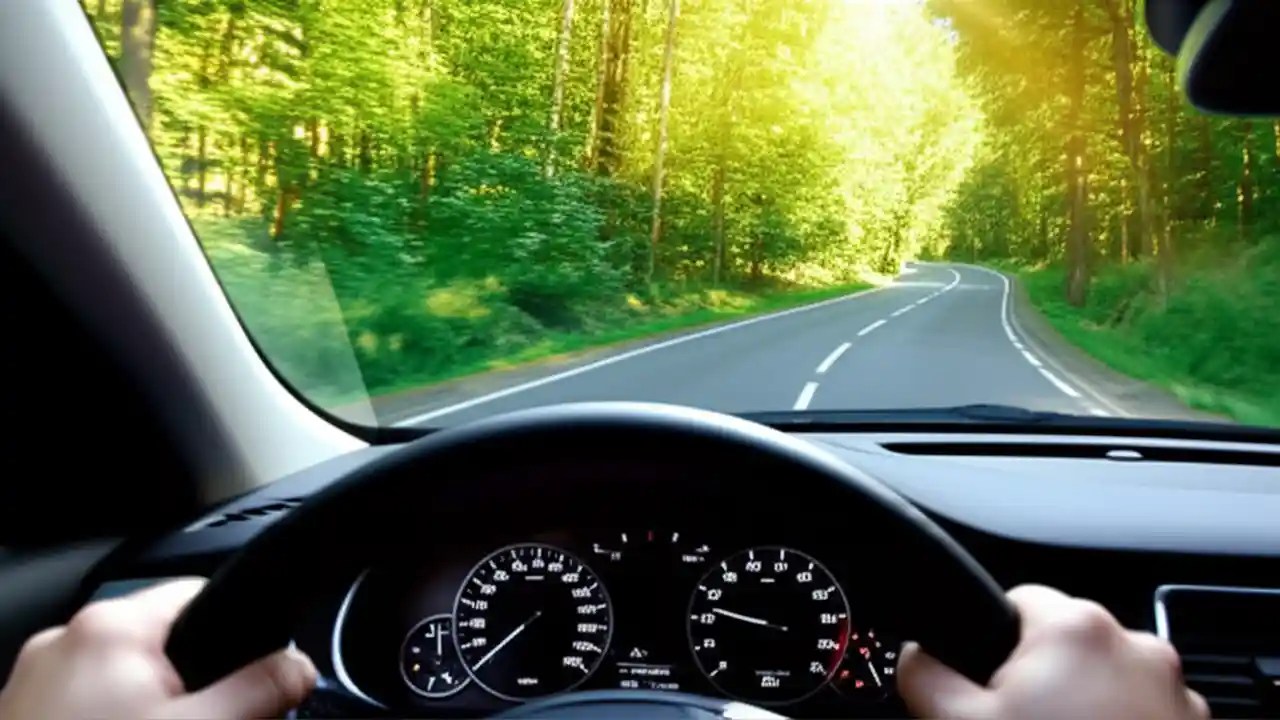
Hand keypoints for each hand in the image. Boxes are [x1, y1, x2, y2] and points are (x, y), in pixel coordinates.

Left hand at [0, 578, 316, 719]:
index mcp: (110, 627)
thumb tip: (299, 667)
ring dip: (154, 708)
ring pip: (124, 681)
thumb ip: (258, 691)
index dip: (237, 638)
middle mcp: (64, 642)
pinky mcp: (22, 715)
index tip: (251, 681)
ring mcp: (34, 682)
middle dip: (194, 686)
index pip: (199, 597)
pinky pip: (89, 705)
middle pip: (164, 646)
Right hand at [897, 584, 1208, 719]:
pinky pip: (1138, 711)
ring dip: (1079, 706)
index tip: (989, 693)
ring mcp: (1174, 691)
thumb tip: (916, 656)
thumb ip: (925, 674)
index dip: (991, 648)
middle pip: (1060, 644)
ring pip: (1102, 681)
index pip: (1016, 601)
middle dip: (1037, 681)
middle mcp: (1137, 646)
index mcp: (1077, 627)